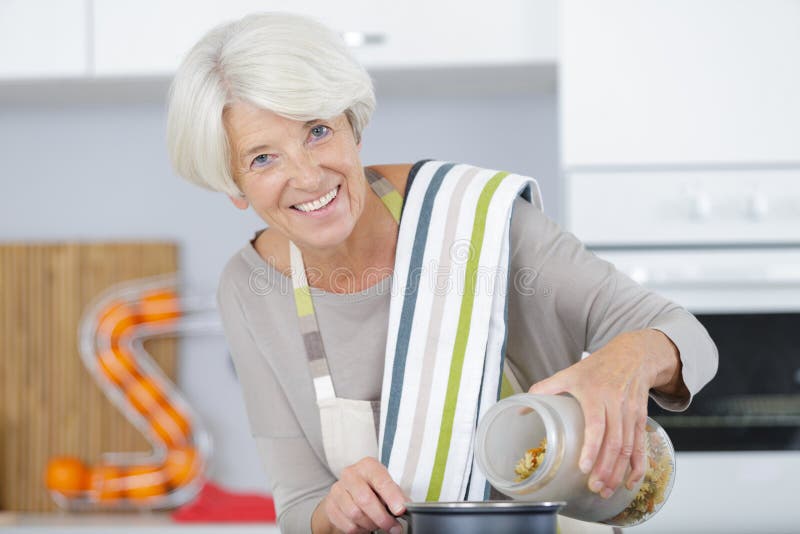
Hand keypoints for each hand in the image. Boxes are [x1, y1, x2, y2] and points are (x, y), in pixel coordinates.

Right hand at [313, 457, 408, 533]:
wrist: (348, 492)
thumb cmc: (372, 487)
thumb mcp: (386, 485)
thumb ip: (396, 494)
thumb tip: (406, 506)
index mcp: (368, 466)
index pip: (380, 481)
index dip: (391, 497)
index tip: (400, 510)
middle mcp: (351, 474)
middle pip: (365, 499)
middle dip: (382, 517)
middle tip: (393, 526)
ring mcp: (338, 489)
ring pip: (355, 514)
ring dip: (370, 524)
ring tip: (378, 524)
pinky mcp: (330, 505)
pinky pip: (347, 524)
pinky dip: (359, 529)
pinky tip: (365, 525)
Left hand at [528, 329, 681, 498]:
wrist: (632, 356)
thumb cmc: (597, 367)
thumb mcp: (569, 373)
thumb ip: (544, 389)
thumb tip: (521, 408)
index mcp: (596, 394)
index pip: (596, 424)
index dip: (591, 448)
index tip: (583, 467)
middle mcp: (616, 405)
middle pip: (614, 442)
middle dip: (604, 468)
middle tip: (593, 487)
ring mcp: (631, 414)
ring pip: (628, 447)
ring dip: (618, 472)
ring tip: (606, 490)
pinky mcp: (640, 420)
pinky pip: (641, 446)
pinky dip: (638, 467)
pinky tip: (630, 482)